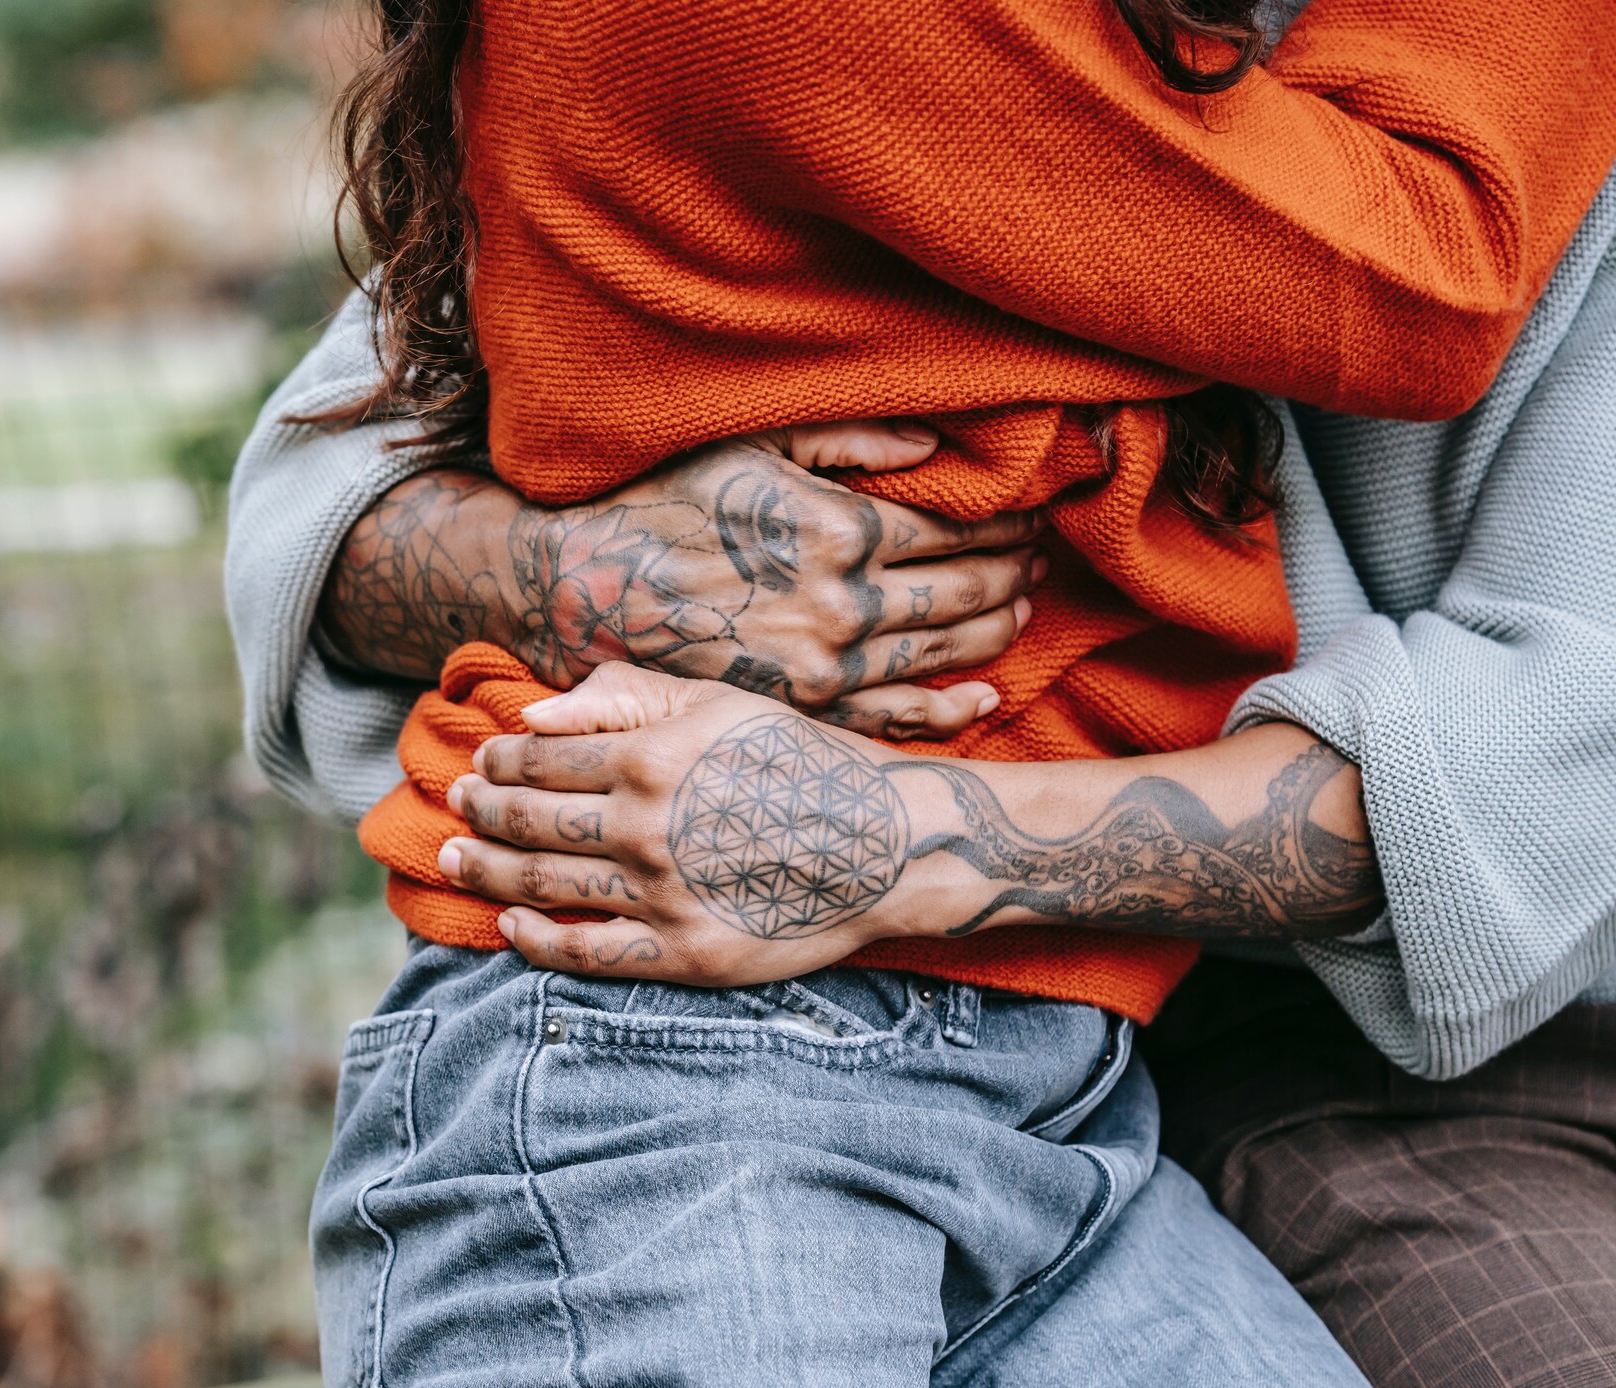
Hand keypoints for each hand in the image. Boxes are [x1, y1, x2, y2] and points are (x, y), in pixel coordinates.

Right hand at [318, 422, 1045, 740]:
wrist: (574, 586)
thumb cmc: (658, 504)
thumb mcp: (749, 447)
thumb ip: (849, 442)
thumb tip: (938, 447)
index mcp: (836, 530)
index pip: (956, 528)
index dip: (1005, 520)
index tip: (1035, 512)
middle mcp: (839, 605)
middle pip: (960, 592)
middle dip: (1011, 572)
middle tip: (1042, 559)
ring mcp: (820, 668)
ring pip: (938, 652)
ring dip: (992, 630)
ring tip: (1022, 609)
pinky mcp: (797, 711)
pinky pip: (892, 716)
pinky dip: (946, 708)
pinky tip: (981, 694)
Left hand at [439, 662, 949, 983]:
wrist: (889, 843)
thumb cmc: (804, 761)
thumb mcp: (720, 703)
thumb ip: (624, 700)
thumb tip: (532, 714)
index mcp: (647, 758)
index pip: (539, 758)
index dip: (499, 760)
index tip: (483, 760)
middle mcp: (643, 828)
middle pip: (525, 822)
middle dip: (479, 811)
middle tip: (456, 806)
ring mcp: (659, 896)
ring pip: (540, 887)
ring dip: (485, 872)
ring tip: (457, 859)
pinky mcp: (682, 954)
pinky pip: (586, 955)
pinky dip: (535, 943)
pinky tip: (510, 928)